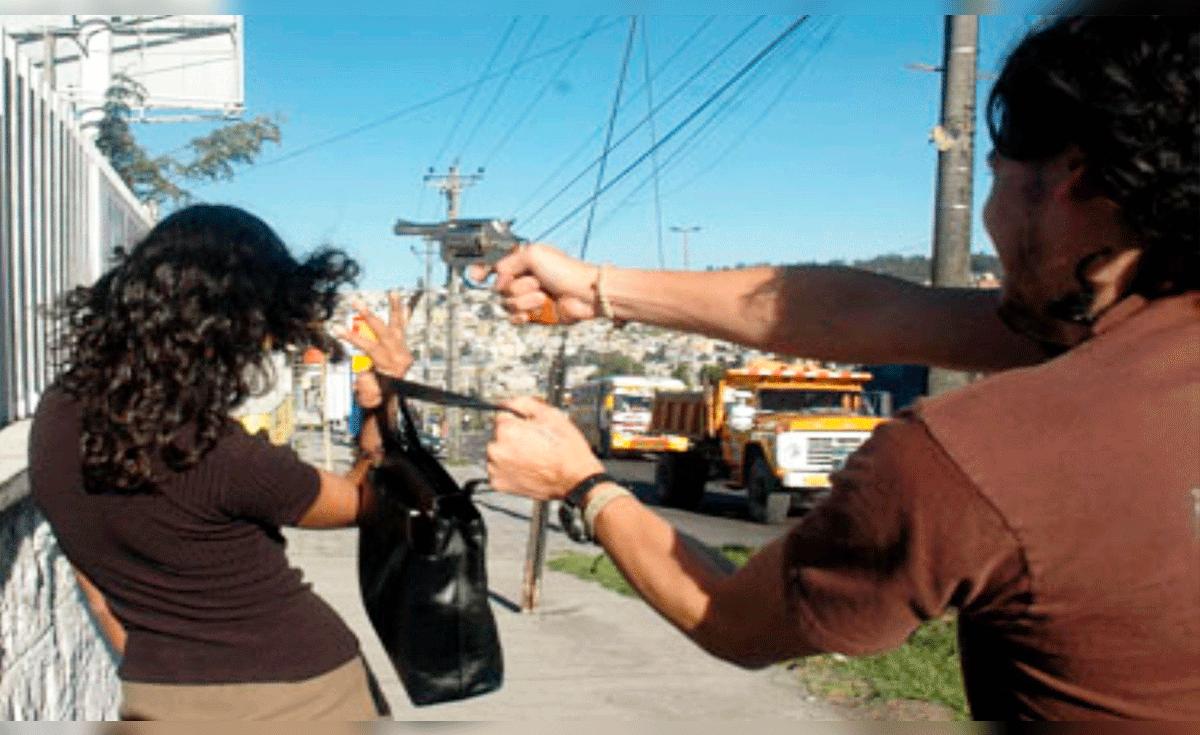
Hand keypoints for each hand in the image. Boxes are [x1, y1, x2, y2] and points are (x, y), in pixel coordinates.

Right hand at [336, 293, 413, 399]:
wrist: (390, 401)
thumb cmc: (376, 397)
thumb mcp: (367, 394)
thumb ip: (365, 382)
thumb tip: (363, 370)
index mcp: (391, 368)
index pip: (372, 348)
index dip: (354, 338)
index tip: (337, 329)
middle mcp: (400, 357)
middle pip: (385, 333)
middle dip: (369, 317)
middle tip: (356, 302)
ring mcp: (404, 352)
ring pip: (398, 327)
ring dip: (395, 308)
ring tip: (394, 292)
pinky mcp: (404, 348)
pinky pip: (403, 329)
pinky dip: (403, 316)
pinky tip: (404, 303)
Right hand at [471, 243, 599, 324]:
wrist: (584, 295)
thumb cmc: (565, 270)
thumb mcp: (534, 254)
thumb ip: (508, 261)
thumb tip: (495, 276)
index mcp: (521, 261)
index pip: (493, 266)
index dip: (481, 271)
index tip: (476, 276)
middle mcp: (522, 279)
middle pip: (498, 287)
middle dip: (515, 286)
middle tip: (536, 282)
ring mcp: (527, 298)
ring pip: (507, 303)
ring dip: (525, 300)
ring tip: (543, 296)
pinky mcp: (532, 315)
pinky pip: (514, 318)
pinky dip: (523, 314)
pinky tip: (533, 311)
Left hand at [486, 396, 605, 500]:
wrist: (575, 479)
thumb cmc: (566, 450)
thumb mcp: (551, 415)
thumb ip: (525, 403)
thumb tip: (510, 402)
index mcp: (508, 430)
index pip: (503, 415)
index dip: (519, 420)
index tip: (529, 427)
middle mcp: (497, 450)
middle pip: (499, 435)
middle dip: (513, 436)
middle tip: (534, 443)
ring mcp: (497, 468)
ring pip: (498, 452)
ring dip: (509, 453)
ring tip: (531, 456)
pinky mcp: (500, 483)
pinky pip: (498, 470)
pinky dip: (508, 469)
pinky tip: (525, 467)